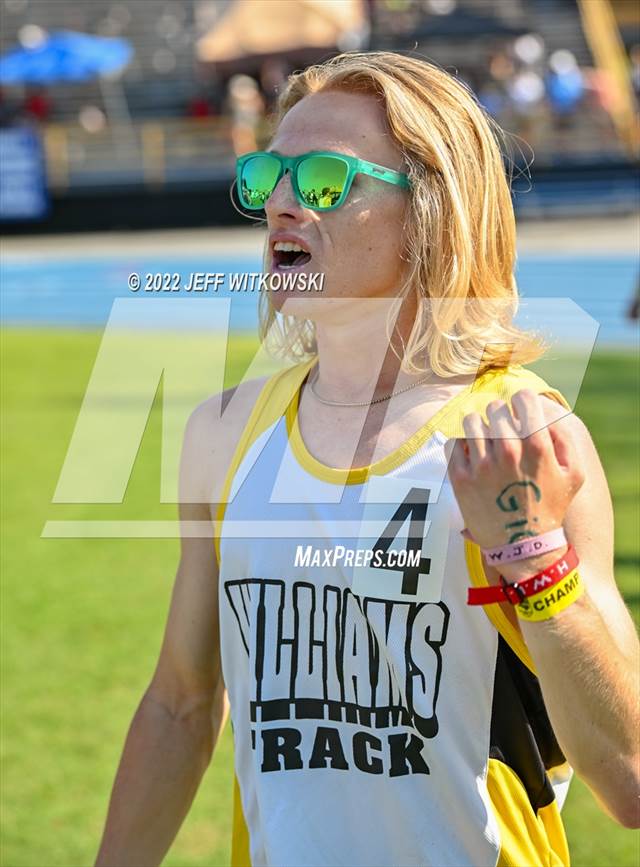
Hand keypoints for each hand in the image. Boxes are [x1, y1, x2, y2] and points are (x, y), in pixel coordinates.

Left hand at [447, 389, 583, 578]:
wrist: (523, 546)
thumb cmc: (550, 507)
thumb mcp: (573, 474)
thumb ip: (563, 438)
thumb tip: (544, 415)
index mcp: (536, 446)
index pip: (522, 398)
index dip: (521, 402)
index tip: (519, 413)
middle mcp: (507, 451)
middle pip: (495, 408)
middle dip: (500, 416)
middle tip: (502, 431)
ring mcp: (481, 465)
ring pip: (471, 421)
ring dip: (478, 427)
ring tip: (484, 441)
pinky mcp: (460, 478)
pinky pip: (453, 443)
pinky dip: (461, 445)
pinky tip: (471, 455)